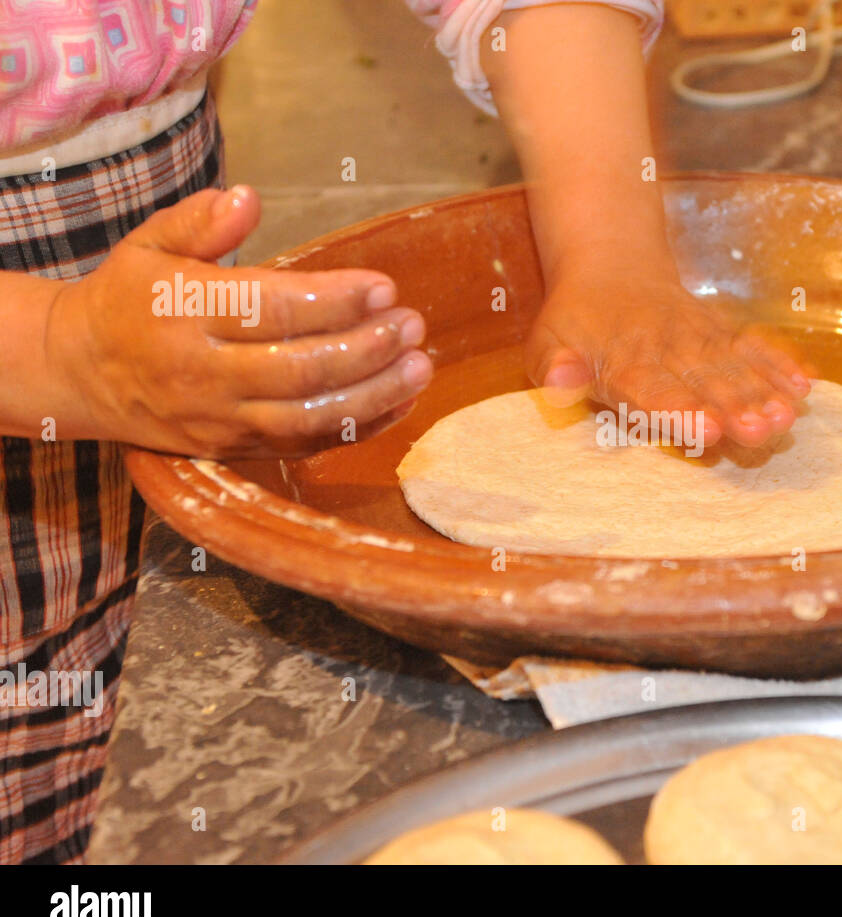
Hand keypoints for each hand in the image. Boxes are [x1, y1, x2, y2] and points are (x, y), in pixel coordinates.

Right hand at [45, 186, 432, 457]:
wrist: (76, 374)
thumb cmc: (126, 300)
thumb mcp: (147, 246)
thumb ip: (198, 223)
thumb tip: (248, 199)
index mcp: (180, 313)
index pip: (270, 309)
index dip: (333, 301)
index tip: (383, 287)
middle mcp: (201, 372)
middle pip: (298, 367)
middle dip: (365, 348)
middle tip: (411, 324)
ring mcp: (218, 418)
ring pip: (307, 415)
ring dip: (373, 394)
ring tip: (420, 366)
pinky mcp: (231, 449)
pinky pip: (303, 446)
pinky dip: (356, 429)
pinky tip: (399, 403)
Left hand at [525, 268, 812, 446]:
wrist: (611, 264)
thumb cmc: (575, 320)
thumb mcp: (547, 341)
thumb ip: (556, 366)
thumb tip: (560, 380)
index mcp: (622, 362)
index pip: (651, 389)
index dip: (680, 409)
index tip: (708, 428)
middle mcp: (668, 350)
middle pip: (705, 383)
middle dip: (736, 407)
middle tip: (761, 429)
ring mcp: (700, 339)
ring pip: (735, 368)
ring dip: (764, 393)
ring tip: (788, 417)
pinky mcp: (722, 332)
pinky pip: (754, 346)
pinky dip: (779, 363)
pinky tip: (805, 384)